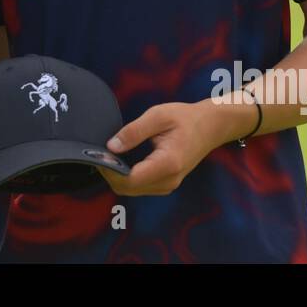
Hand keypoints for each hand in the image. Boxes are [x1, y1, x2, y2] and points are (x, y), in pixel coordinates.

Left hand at [98, 102, 215, 196]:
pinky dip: (127, 177)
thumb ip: (133, 131)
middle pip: (128, 188)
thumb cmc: (185, 118)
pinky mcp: (167, 183)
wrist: (210, 126)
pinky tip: (120, 161)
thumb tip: (110, 146)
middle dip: (110, 174)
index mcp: (168, 163)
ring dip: (117, 177)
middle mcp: (169, 180)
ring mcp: (169, 184)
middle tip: (97, 153)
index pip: (130, 179)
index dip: (109, 170)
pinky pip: (140, 186)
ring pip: (132, 190)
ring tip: (107, 155)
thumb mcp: (157, 116)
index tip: (96, 155)